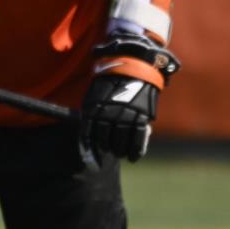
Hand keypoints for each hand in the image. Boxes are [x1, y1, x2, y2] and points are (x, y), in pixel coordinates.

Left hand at [82, 32, 179, 160]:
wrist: (133, 63)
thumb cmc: (111, 81)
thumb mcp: (96, 95)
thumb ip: (94, 115)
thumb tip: (92, 136)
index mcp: (93, 109)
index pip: (89, 137)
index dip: (90, 153)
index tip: (93, 164)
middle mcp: (108, 114)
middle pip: (105, 141)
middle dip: (107, 150)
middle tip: (110, 153)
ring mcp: (125, 115)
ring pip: (121, 142)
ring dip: (120, 151)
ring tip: (121, 154)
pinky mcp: (140, 115)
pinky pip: (137, 138)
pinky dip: (135, 150)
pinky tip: (133, 157)